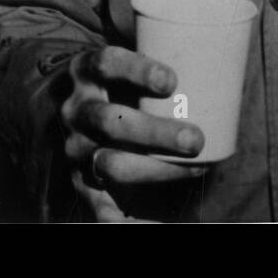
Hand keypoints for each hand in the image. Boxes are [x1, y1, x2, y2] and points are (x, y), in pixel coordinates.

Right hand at [61, 46, 206, 221]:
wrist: (52, 104)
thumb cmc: (109, 80)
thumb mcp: (117, 61)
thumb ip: (155, 56)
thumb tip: (225, 52)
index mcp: (84, 70)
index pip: (105, 63)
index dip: (137, 71)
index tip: (172, 80)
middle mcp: (75, 108)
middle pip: (112, 122)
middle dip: (157, 133)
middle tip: (196, 138)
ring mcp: (74, 146)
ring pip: (110, 163)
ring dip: (155, 170)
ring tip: (194, 168)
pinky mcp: (79, 178)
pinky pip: (99, 205)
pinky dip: (126, 220)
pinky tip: (152, 225)